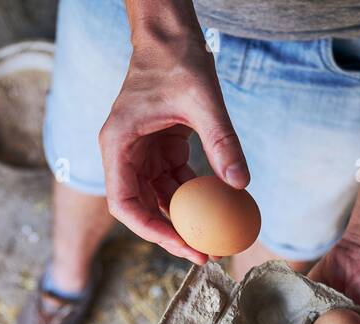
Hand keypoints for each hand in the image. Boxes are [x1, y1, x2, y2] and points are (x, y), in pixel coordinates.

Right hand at [98, 31, 247, 263]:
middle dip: (171, 233)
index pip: (124, 203)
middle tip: (204, 254)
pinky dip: (195, 196)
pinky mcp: (159, 150)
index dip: (150, 229)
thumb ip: (221, 142)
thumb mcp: (203, 99)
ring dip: (185, 218)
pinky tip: (218, 206)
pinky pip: (175, 182)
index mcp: (118, 145)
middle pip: (141, 208)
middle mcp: (124, 154)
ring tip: (215, 237)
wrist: (169, 35)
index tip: (182, 243)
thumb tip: (241, 185)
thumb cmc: (176, 58)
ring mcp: (141, 154)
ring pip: (159, 199)